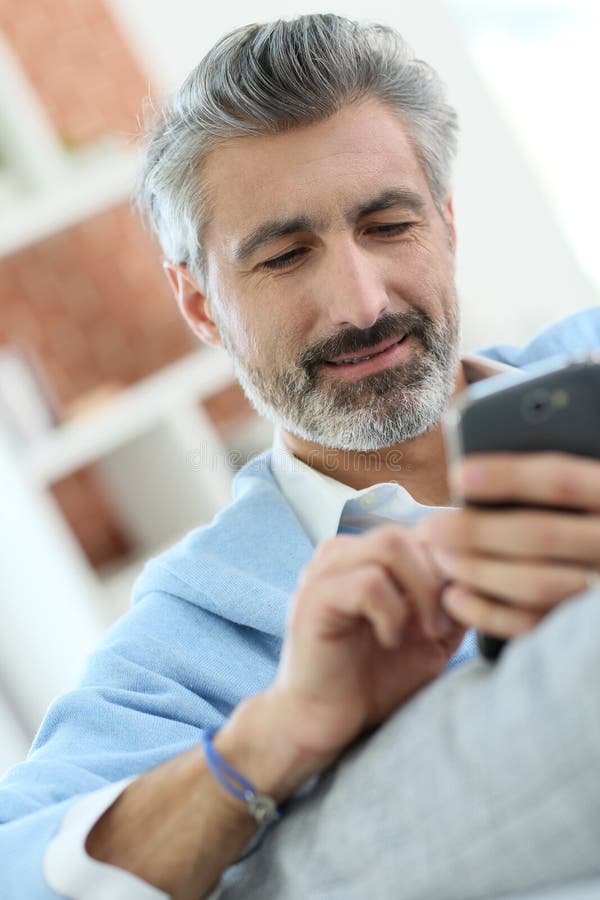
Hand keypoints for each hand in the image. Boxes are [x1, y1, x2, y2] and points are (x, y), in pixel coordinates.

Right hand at [266, 524, 464, 766]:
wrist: (322, 726)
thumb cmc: (373, 683)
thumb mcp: (429, 641)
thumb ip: (451, 605)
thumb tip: (483, 576)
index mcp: (366, 558)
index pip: (419, 531)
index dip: (450, 564)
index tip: (463, 609)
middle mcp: (342, 555)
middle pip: (408, 532)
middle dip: (440, 577)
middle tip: (444, 626)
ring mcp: (324, 573)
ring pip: (389, 545)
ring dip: (421, 589)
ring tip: (426, 631)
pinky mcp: (314, 599)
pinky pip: (368, 582)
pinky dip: (392, 612)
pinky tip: (390, 640)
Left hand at [415, 452, 599, 639]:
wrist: (599, 561)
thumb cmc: (575, 514)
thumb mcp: (577, 485)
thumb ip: (542, 481)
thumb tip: (472, 477)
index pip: (560, 481)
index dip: (507, 477)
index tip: (458, 475)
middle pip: (541, 535)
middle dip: (476, 532)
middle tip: (431, 527)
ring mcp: (598, 591)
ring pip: (536, 584)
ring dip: (477, 571)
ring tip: (439, 556)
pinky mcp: (580, 625)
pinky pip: (533, 624)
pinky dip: (486, 613)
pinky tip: (454, 596)